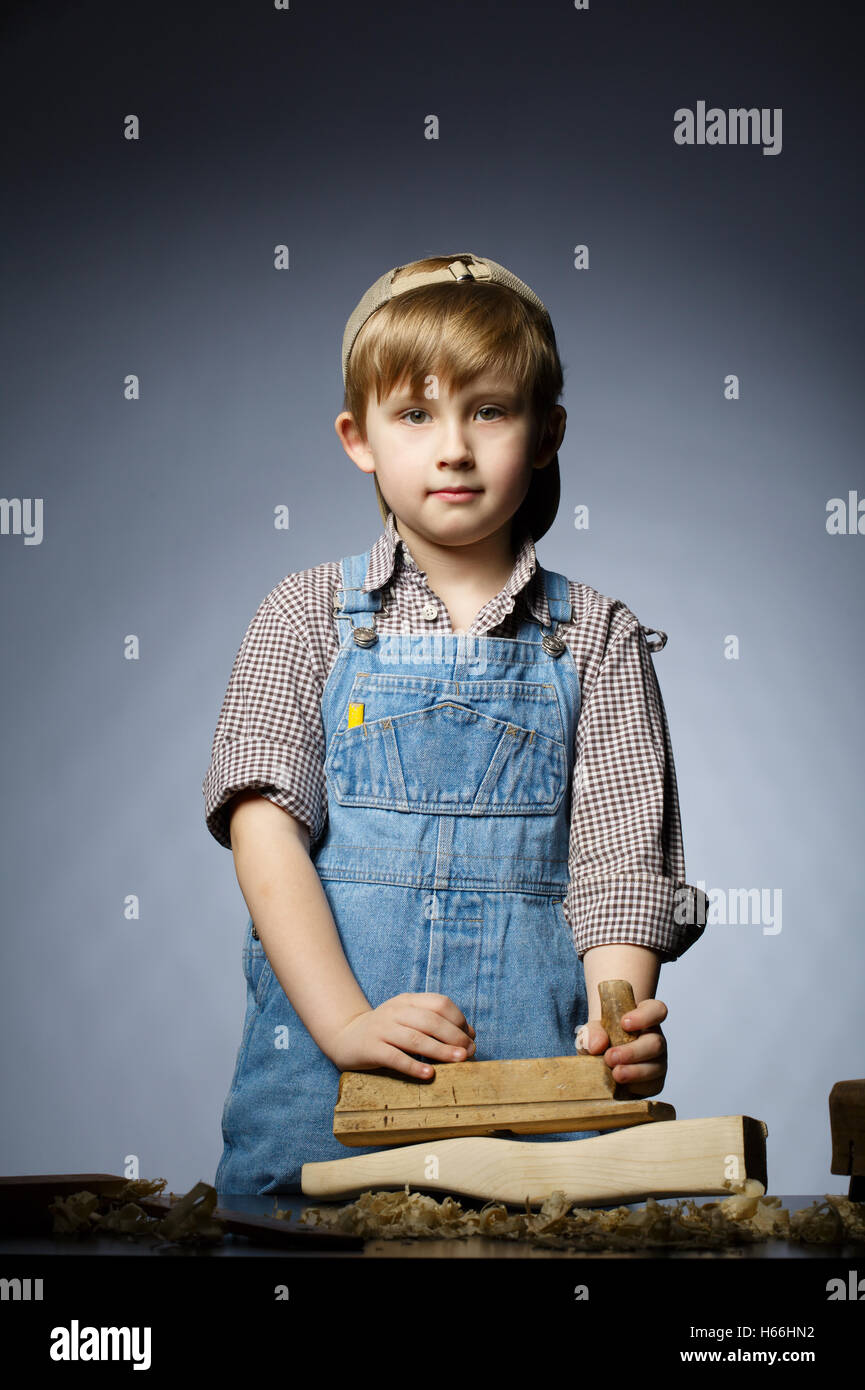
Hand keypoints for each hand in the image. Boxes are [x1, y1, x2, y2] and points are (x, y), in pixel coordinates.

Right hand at [327, 992, 475, 1078]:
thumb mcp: (408, 1019)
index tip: (471, 1037)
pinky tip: (429, 1073)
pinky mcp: (371, 1049)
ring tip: (459, 1060)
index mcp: (407, 1001)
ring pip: (415, 1039)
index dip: (458, 1019)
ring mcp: (382, 1029)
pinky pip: (395, 1057)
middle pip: (431, 1021)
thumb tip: (470, 1035)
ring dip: (440, 1050)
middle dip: (454, 1036)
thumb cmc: (386, 1031)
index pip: (439, 1003)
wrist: (345, 1036)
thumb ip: (434, 1023)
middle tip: (469, 1052)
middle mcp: (395, 1012)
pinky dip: (413, 1065)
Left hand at [576, 997, 667, 1096]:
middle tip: (610, 1057)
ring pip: (657, 1067)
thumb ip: (592, 1033)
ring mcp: (657, 1061)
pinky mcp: (654, 1082)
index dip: (644, 1016)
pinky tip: (622, 1086)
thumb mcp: (592, 1031)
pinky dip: (636, 1087)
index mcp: (645, 1017)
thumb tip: (596, 1046)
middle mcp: (655, 1038)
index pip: (657, 1010)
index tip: (624, 1023)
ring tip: (615, 1074)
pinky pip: (652, 1086)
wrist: (599, 1059)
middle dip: (633, 1052)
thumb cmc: (600, 1038)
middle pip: (656, 1043)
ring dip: (635, 1072)